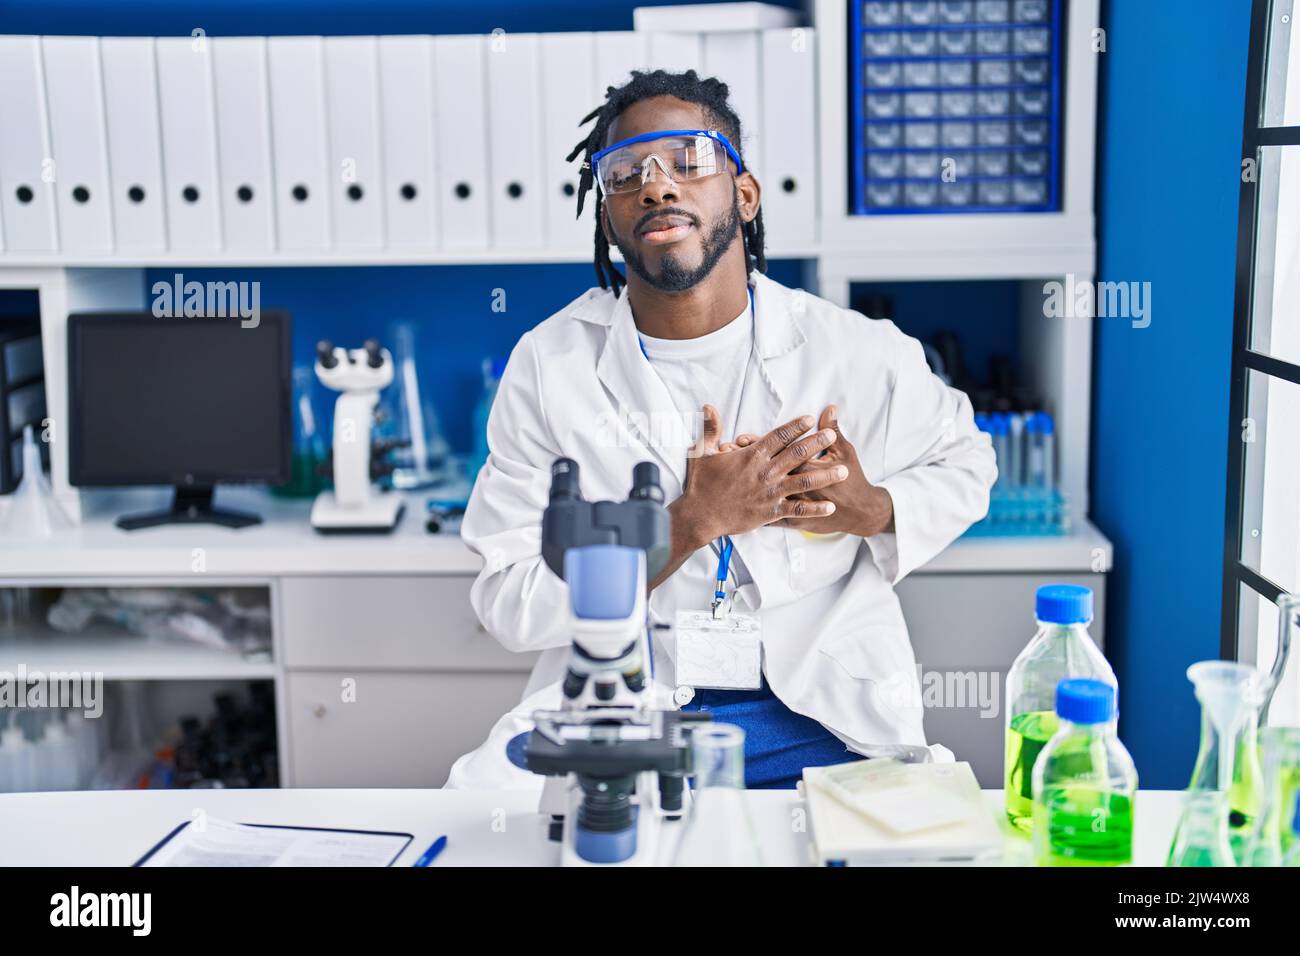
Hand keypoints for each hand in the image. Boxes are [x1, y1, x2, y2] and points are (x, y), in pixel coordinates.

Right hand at [672, 405, 847, 547]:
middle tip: (832, 436)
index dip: (795, 426)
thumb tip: (709, 406)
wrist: (699, 516)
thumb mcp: (702, 452)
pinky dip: (814, 508)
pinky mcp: (770, 513)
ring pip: (803, 482)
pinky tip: (830, 506)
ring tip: (843, 471)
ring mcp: (770, 494)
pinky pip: (797, 510)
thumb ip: (710, 429)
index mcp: (751, 456)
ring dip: (825, 476)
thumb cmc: (701, 484)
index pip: (778, 436)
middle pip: (796, 455)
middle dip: (817, 444)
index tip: (810, 419)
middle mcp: (765, 473)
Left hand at [735, 405, 893, 536]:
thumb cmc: (852, 480)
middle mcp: (796, 485)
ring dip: (745, 486)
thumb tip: (830, 409)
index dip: (759, 444)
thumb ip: (834, 430)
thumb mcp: (845, 452)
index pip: (779, 452)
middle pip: (766, 472)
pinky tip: (735, 508)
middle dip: (745, 463)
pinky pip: (770, 518)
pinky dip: (753, 512)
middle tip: (726, 453)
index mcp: (807, 466)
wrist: (860, 513)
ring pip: (762, 494)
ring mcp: (794, 504)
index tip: (740, 438)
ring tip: (727, 477)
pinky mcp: (794, 518)